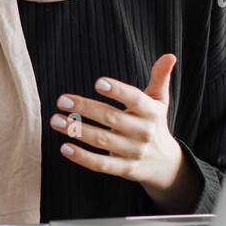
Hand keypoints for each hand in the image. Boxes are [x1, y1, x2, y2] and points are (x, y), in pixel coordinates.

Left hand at [48, 54, 199, 212]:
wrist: (165, 164)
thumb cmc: (155, 124)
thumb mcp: (159, 102)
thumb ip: (160, 78)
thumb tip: (169, 56)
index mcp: (151, 112)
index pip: (135, 99)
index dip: (118, 91)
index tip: (98, 82)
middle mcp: (143, 131)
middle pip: (111, 118)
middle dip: (85, 108)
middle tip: (62, 101)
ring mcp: (134, 152)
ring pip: (102, 140)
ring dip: (77, 130)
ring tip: (56, 121)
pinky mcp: (124, 169)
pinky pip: (101, 164)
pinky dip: (82, 157)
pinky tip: (64, 148)